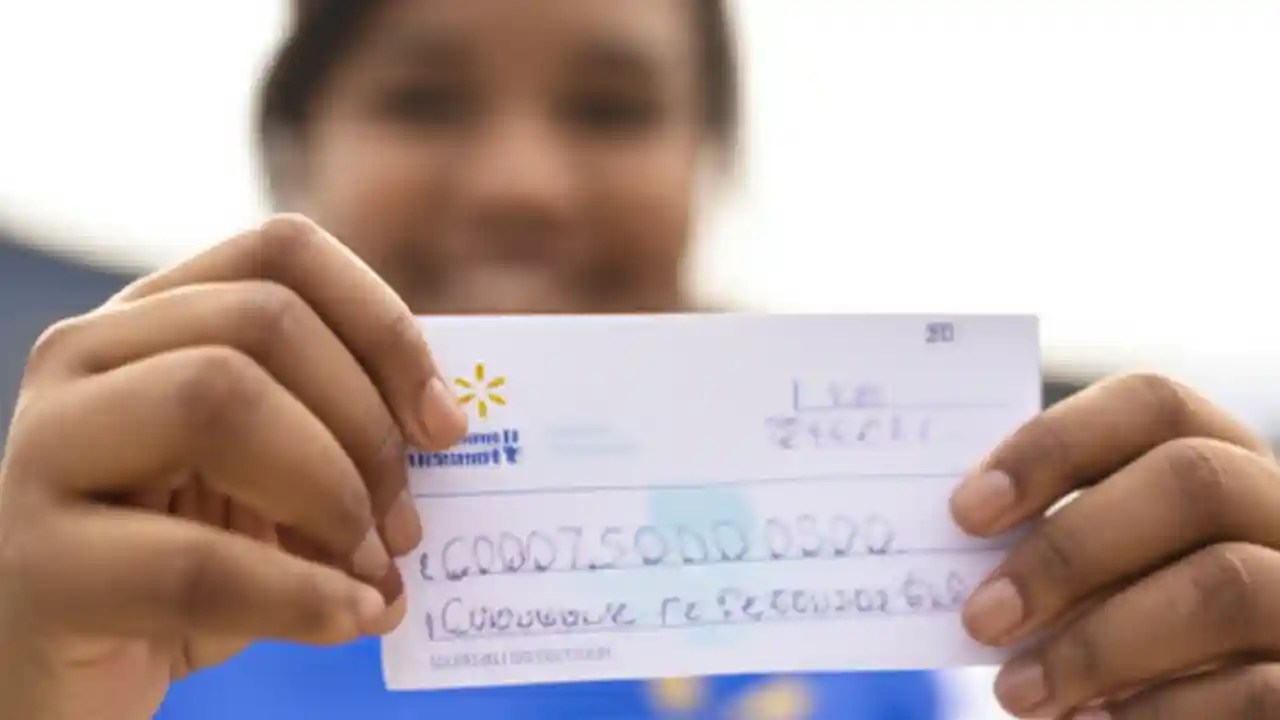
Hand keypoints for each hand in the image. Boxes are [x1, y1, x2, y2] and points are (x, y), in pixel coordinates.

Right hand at [0, 215, 467, 718]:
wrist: (62, 671)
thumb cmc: (183, 565)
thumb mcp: (265, 479)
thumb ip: (335, 431)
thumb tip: (446, 426)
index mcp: (152, 319)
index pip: (284, 254)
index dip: (385, 326)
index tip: (447, 425)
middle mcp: (85, 356)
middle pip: (264, 322)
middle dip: (367, 428)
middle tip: (406, 524)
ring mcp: (45, 447)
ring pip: (216, 397)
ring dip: (331, 493)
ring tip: (372, 570)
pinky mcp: (38, 562)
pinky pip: (195, 561)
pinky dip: (301, 595)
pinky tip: (349, 620)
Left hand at [951, 373, 1279, 718]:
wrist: (1206, 713)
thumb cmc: (1138, 635)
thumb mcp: (1109, 574)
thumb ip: (1062, 540)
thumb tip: (966, 547)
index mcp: (1224, 463)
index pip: (1153, 404)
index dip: (1054, 444)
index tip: (967, 511)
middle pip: (1193, 481)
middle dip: (1068, 550)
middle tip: (982, 617)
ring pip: (1223, 584)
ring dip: (1097, 645)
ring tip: (1017, 692)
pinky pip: (1252, 689)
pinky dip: (1158, 710)